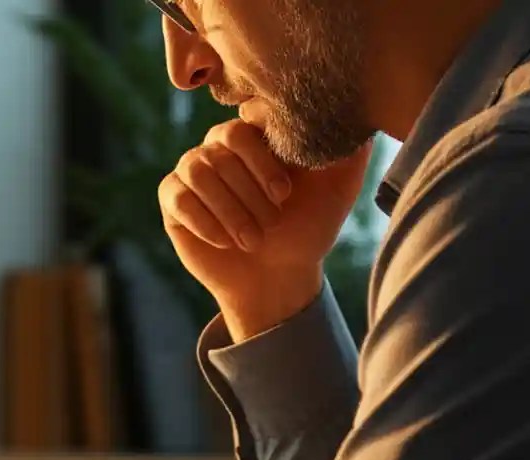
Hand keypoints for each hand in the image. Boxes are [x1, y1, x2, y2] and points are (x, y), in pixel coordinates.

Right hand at [159, 118, 372, 339]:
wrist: (277, 277)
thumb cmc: (308, 229)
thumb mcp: (339, 188)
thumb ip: (350, 149)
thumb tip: (356, 112)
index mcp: (256, 134)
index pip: (246, 122)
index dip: (264, 159)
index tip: (286, 193)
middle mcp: (220, 145)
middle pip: (221, 148)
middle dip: (250, 192)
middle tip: (273, 221)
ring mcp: (193, 170)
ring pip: (198, 171)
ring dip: (230, 211)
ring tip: (253, 239)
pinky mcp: (173, 199)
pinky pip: (179, 198)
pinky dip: (205, 222)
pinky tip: (226, 242)